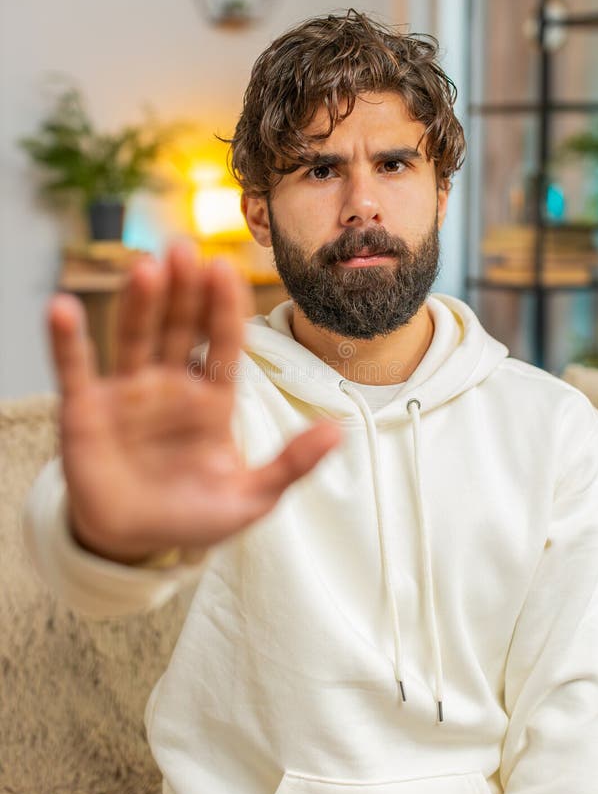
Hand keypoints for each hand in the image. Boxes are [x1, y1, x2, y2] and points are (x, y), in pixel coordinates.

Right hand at [48, 243, 339, 563]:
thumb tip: (339, 432)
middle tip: (186, 250)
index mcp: (212, 399)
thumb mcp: (250, 497)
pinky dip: (66, 341)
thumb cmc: (194, 517)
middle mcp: (170, 385)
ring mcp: (128, 393)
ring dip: (140, 303)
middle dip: (184, 292)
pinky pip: (75, 369)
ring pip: (134, 337)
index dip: (223, 309)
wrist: (134, 542)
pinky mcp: (86, 409)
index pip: (222, 343)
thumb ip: (291, 464)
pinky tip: (62, 308)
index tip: (224, 270)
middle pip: (179, 328)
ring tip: (147, 268)